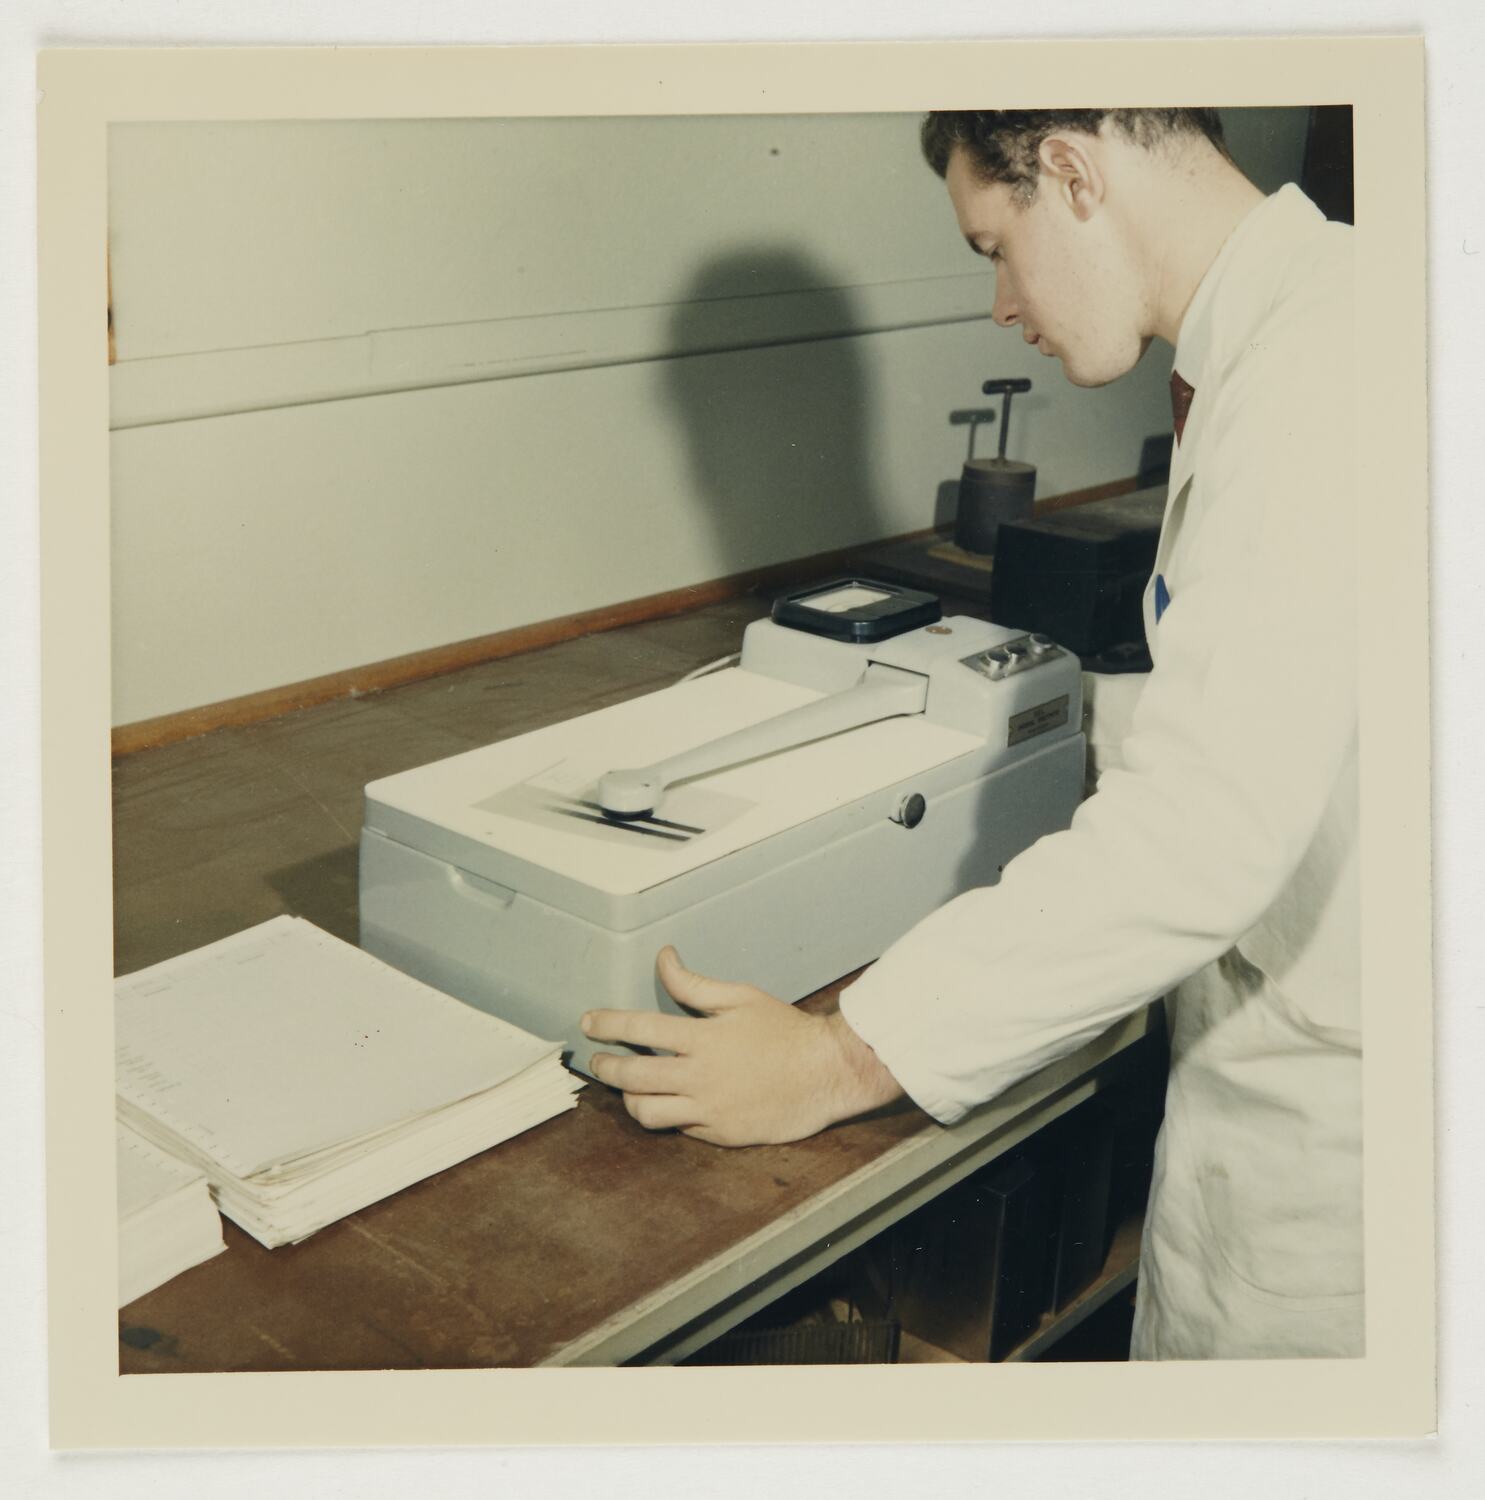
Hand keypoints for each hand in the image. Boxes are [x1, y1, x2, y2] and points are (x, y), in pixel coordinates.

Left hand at [581, 947, 904, 1146]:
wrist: (826, 1073)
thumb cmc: (785, 1030)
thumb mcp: (740, 997)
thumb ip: (695, 984)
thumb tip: (663, 958)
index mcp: (702, 1039)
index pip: (639, 1030)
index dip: (607, 1025)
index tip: (588, 1022)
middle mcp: (698, 1077)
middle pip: (632, 1077)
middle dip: (606, 1067)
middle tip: (598, 1060)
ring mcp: (707, 1110)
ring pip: (646, 1113)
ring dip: (629, 1099)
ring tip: (629, 1089)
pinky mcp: (720, 1134)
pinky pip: (679, 1129)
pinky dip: (668, 1115)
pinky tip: (669, 1103)